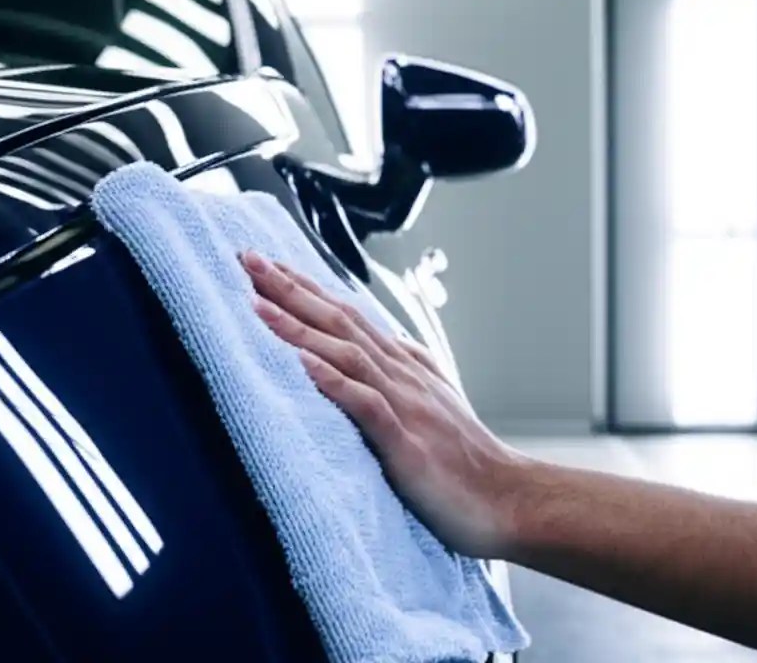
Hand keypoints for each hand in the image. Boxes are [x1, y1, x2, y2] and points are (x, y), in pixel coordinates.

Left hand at [240, 251, 531, 556]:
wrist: (508, 498)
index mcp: (403, 366)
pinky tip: (303, 363)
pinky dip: (333, 381)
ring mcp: (405, 405)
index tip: (266, 263)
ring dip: (299, 326)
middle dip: (290, 288)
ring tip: (258, 303)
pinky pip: (365, 404)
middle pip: (339, 320)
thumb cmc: (465, 459)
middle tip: (248, 259)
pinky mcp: (406, 443)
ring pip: (346, 353)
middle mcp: (401, 375)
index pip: (346, 314)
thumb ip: (403, 370)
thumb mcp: (431, 402)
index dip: (305, 286)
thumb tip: (378, 341)